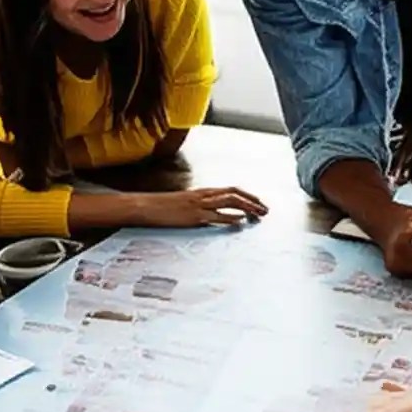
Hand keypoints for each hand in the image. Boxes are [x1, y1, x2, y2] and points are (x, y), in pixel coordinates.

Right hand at [138, 187, 268, 227]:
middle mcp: (204, 196)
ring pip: (229, 203)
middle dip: (253, 201)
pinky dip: (230, 218)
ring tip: (259, 215)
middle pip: (235, 194)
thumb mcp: (185, 202)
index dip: (248, 195)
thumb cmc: (163, 206)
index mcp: (203, 192)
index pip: (231, 190)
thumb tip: (213, 212)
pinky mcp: (194, 217)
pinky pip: (216, 216)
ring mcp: (199, 206)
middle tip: (265, 210)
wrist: (145, 206)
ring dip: (247, 208)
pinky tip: (240, 222)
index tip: (259, 203)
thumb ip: (200, 205)